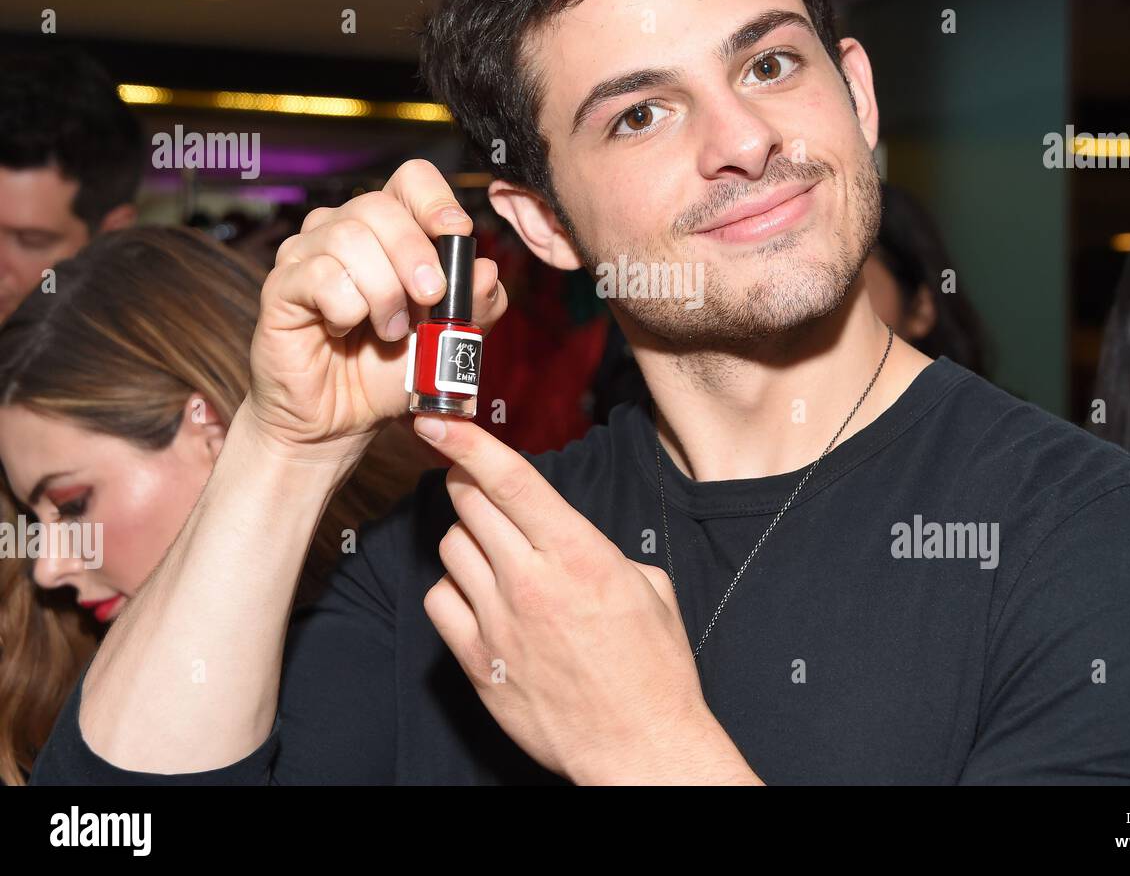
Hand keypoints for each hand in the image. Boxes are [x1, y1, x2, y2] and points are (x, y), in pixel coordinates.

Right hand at [246, 160, 507, 462]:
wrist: (343, 420)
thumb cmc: (392, 370)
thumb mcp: (450, 338)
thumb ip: (476, 305)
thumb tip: (486, 269)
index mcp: (390, 230)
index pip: (411, 178)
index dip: (436, 201)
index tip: (457, 234)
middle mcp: (344, 229)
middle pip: (379, 205)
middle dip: (414, 254)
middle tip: (428, 298)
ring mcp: (307, 254)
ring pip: (350, 238)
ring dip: (383, 291)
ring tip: (388, 329)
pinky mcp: (281, 285)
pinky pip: (320, 275)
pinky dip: (347, 308)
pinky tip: (344, 329)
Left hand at [416, 414, 760, 784]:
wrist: (639, 747)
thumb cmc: (653, 670)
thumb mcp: (648, 586)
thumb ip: (597, 548)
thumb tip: (564, 533)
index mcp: (579, 554)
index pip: (510, 480)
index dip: (467, 441)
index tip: (438, 420)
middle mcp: (531, 581)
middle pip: (468, 504)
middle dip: (469, 484)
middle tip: (481, 487)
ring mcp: (499, 621)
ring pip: (451, 547)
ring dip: (468, 538)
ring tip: (497, 555)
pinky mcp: (478, 660)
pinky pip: (441, 601)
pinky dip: (455, 590)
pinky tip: (482, 599)